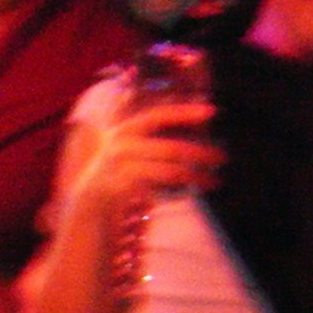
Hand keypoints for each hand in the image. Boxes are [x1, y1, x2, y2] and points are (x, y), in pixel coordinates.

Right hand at [79, 95, 223, 235]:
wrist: (89, 201)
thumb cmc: (119, 172)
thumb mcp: (131, 146)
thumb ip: (151, 132)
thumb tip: (191, 122)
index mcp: (126, 130)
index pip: (159, 116)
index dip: (185, 112)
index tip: (213, 111)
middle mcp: (122, 145)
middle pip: (171, 148)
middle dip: (201, 153)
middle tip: (223, 158)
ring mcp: (120, 167)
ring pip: (169, 171)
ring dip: (196, 176)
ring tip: (215, 181)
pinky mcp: (121, 188)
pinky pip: (158, 187)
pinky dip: (179, 188)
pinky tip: (194, 190)